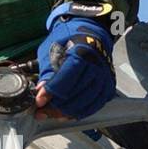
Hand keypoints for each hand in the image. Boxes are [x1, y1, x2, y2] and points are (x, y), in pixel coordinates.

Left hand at [35, 5, 115, 119]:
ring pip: (85, 103)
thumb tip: (41, 91)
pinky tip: (68, 114)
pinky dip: (80, 112)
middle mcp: (96, 66)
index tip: (39, 101)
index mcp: (81, 53)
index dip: (50, 93)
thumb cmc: (70, 39)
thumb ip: (48, 72)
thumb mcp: (53, 50)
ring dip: (66, 112)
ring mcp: (104, 77)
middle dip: (56, 106)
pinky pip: (95, 105)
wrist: (91, 34)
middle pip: (75, 94)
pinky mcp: (108, 86)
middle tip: (43, 110)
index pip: (65, 79)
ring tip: (52, 113)